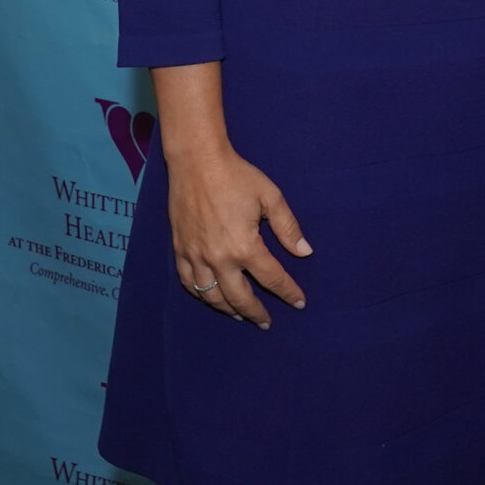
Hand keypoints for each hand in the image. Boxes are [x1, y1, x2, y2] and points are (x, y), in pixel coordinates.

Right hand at [165, 141, 310, 327]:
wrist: (197, 162)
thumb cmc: (237, 177)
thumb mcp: (271, 197)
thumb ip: (288, 228)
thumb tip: (304, 252)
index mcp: (245, 246)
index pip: (271, 278)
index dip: (288, 292)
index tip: (299, 302)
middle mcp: (219, 258)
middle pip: (239, 297)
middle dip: (255, 313)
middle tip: (267, 322)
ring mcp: (195, 257)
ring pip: (212, 296)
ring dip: (228, 309)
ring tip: (240, 315)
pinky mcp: (179, 251)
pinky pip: (189, 283)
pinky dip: (201, 295)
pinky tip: (210, 297)